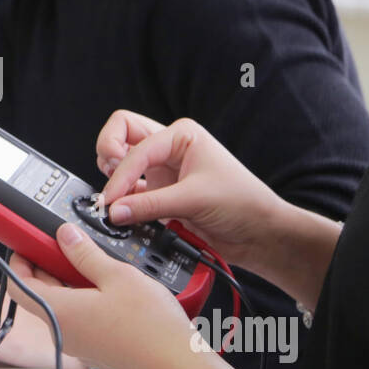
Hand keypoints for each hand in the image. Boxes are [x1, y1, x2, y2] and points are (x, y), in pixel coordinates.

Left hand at [6, 223, 198, 368]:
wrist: (178, 365)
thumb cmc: (152, 327)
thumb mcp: (117, 275)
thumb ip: (85, 253)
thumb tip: (65, 236)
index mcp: (59, 313)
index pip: (19, 285)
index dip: (18, 261)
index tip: (27, 243)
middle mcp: (63, 332)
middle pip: (40, 294)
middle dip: (45, 266)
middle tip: (62, 244)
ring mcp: (79, 343)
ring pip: (61, 306)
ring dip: (67, 281)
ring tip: (89, 260)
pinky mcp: (95, 348)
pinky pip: (78, 318)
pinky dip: (82, 298)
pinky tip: (104, 285)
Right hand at [95, 112, 285, 273]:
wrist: (259, 234)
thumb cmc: (242, 203)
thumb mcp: (193, 200)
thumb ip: (149, 205)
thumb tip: (114, 210)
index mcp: (181, 135)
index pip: (136, 146)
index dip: (121, 173)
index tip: (113, 200)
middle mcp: (169, 149)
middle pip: (121, 134)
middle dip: (108, 154)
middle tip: (108, 180)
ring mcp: (163, 171)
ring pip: (122, 161)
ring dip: (115, 178)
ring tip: (117, 198)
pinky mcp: (160, 194)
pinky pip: (131, 191)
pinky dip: (124, 201)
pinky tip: (126, 214)